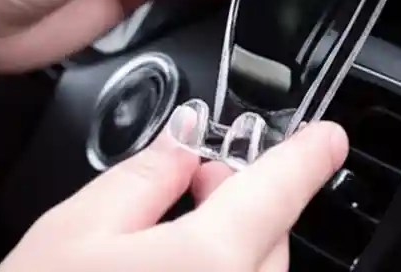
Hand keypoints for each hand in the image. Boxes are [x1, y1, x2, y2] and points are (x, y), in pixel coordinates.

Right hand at [0, 122, 348, 271]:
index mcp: (209, 262)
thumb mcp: (73, 232)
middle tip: (194, 181)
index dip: (308, 156)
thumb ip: (143, 179)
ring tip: (162, 246)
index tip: (327, 139)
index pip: (281, 190)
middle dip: (242, 204)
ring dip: (229, 254)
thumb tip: (184, 144)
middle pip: (271, 239)